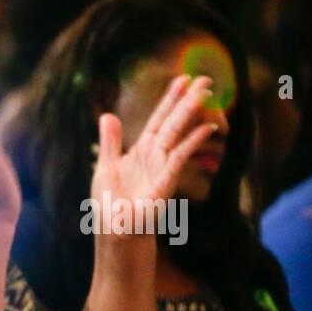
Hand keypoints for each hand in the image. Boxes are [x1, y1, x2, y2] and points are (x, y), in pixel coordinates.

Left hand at [90, 74, 216, 238]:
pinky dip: (192, 142)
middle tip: (206, 79)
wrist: (116, 231)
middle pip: (172, 121)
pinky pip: (180, 156)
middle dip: (187, 100)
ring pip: (178, 133)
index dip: (169, 99)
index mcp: (141, 149)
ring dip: (191, 113)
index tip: (182, 79)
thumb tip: (107, 115)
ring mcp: (163, 166)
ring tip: (206, 93)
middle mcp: (155, 154)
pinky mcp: (166, 180)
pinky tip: (206, 129)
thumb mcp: (105, 166)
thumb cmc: (110, 203)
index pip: (157, 119)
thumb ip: (110, 141)